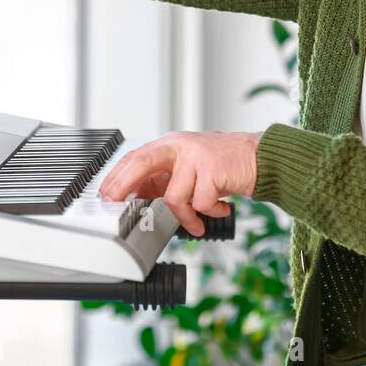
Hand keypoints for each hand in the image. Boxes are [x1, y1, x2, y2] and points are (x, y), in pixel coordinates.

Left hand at [97, 130, 260, 235]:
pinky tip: (220, 209)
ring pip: (175, 196)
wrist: (259, 157)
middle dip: (123, 186)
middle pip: (141, 163)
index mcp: (170, 144)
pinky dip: (210, 212)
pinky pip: (200, 203)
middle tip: (116, 205)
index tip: (105, 195)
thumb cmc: (222, 165)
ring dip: (187, 216)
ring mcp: (196, 156)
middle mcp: (180, 146)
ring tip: (198, 220)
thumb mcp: (188, 168)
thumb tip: (135, 197)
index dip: (116, 177)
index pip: (135, 157)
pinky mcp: (214, 170)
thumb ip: (164, 180)